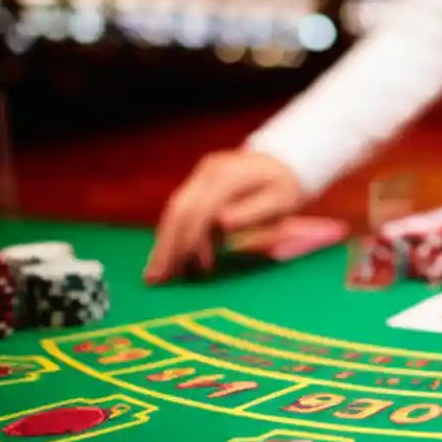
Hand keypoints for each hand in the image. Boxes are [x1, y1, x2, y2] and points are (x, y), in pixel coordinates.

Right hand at [145, 150, 303, 283]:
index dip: (193, 239)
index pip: (201, 209)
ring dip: (164, 244)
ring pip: (174, 211)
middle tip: (156, 278)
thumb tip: (223, 223)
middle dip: (167, 246)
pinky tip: (168, 258)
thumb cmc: (284, 188)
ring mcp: (200, 176)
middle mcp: (208, 172)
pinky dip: (172, 236)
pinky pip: (179, 211)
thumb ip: (253, 212)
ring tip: (156, 275)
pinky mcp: (197, 184)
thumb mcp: (280, 201)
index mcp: (229, 175)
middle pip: (179, 210)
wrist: (281, 162)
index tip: (191, 267)